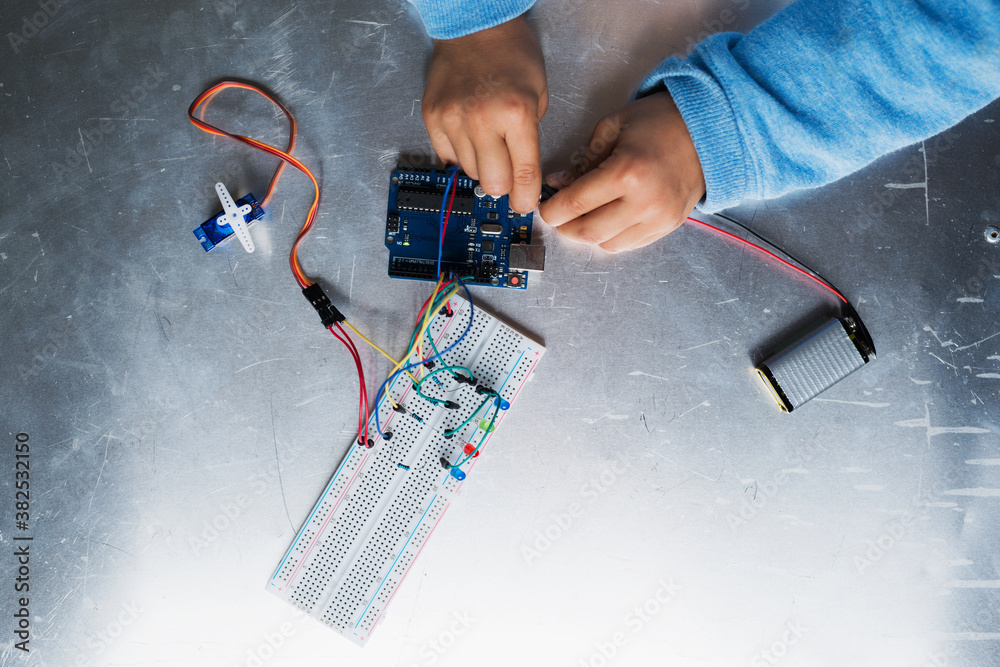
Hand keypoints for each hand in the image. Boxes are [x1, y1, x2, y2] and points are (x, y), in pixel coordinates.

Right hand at [422, 15, 547, 213]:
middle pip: (493, 184)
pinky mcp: (433, 119)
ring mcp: (454, 120)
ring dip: (482, 166)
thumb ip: (530, 138)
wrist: (474, 26)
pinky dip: (460, 154)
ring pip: (470, 173)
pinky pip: (448, 157)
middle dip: (504, 185)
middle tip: (508, 174)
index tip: (526, 207)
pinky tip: (469, 135)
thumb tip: (522, 178)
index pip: (524, 175)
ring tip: (488, 141)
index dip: (526, 199)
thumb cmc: (511, 55)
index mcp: (517, 114)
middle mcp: (483, 120)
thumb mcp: (539, 95)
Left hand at [537, 92, 705, 251]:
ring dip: (589, 233)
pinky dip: (612, 236)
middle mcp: (644, 201)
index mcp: (626, 172)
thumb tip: (559, 184)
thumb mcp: (612, 128)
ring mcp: (659, 218)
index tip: (545, 207)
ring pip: (607, 244)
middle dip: (566, 226)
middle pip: (588, 232)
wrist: (707, 130)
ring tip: (585, 214)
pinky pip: (629, 244)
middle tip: (559, 214)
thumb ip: (582, 160)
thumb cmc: (660, 122)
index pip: (575, 205)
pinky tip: (608, 217)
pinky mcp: (668, 226)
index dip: (551, 210)